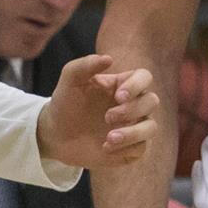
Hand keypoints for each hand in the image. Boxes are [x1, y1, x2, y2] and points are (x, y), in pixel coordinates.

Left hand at [36, 54, 157, 168]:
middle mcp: (133, 104)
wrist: (56, 134)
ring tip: (109, 138)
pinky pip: (141, 149)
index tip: (118, 96)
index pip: (144, 77)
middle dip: (133, 110)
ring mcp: (133, 127)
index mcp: (123, 84)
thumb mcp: (70, 81)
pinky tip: (106, 147)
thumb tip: (108, 58)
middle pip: (152, 101)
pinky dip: (126, 149)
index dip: (137, 85)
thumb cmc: (66, 103)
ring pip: (151, 127)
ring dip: (133, 133)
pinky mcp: (129, 148)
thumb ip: (85, 65)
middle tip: (107, 117)